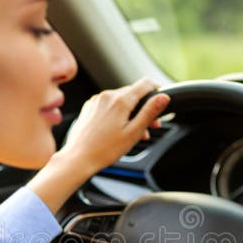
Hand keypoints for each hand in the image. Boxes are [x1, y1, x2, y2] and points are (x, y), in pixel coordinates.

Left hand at [56, 77, 170, 176]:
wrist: (78, 158)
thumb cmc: (105, 149)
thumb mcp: (134, 132)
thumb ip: (150, 113)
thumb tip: (164, 97)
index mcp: (120, 101)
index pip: (145, 84)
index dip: (157, 90)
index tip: (162, 100)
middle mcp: (107, 96)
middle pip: (133, 93)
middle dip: (144, 107)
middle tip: (151, 127)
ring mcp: (96, 101)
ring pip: (121, 100)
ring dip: (131, 113)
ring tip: (134, 133)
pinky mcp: (90, 107)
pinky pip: (109, 105)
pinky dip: (118, 114)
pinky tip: (119, 130)